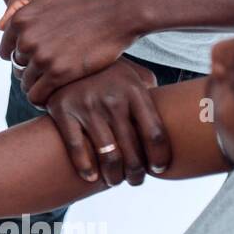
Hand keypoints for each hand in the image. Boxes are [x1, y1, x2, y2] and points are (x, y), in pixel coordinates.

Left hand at [0, 0, 138, 105]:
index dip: (21, 57)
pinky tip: (54, 97)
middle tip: (50, 71)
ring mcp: (42, 56)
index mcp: (20, 20)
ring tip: (54, 85)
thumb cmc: (83, 1)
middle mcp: (26, 38)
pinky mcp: (59, 73)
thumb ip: (18, 3)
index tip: (36, 59)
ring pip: (26, 83)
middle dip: (31, 70)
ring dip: (38, 86)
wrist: (117, 13)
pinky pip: (37, 96)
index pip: (6, 51)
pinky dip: (42, 100)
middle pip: (18, 67)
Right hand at [44, 59, 170, 185]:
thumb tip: (170, 115)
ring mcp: (87, 105)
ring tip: (116, 180)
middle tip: (136, 180)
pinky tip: (92, 178)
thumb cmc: (106, 71)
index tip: (158, 170)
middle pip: (133, 150)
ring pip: (108, 155)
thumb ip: (151, 94)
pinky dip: (86, 169)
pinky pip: (77, 149)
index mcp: (135, 90)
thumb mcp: (132, 74)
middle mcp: (113, 98)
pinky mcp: (62, 110)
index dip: (160, 159)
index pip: (156, 134)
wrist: (64, 53)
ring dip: (114, 176)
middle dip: (137, 173)